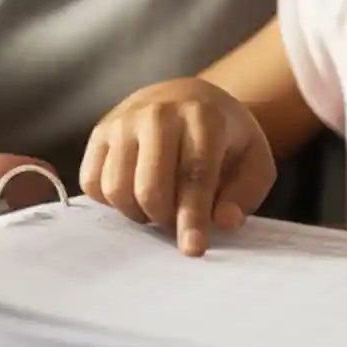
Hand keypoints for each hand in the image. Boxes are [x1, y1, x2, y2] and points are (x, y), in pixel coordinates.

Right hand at [80, 78, 276, 256]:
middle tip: (177, 218)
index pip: (194, 176)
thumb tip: (223, 222)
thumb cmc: (224, 137)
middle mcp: (157, 113)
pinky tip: (134, 192)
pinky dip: (112, 201)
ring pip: (117, 189)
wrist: (188, 97)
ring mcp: (123, 121)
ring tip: (159, 203)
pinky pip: (93, 183)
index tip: (193, 249)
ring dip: (138, 212)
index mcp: (203, 117)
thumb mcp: (254, 160)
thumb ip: (245, 193)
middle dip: (164, 218)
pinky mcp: (100, 131)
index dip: (192, 218)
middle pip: (150, 188)